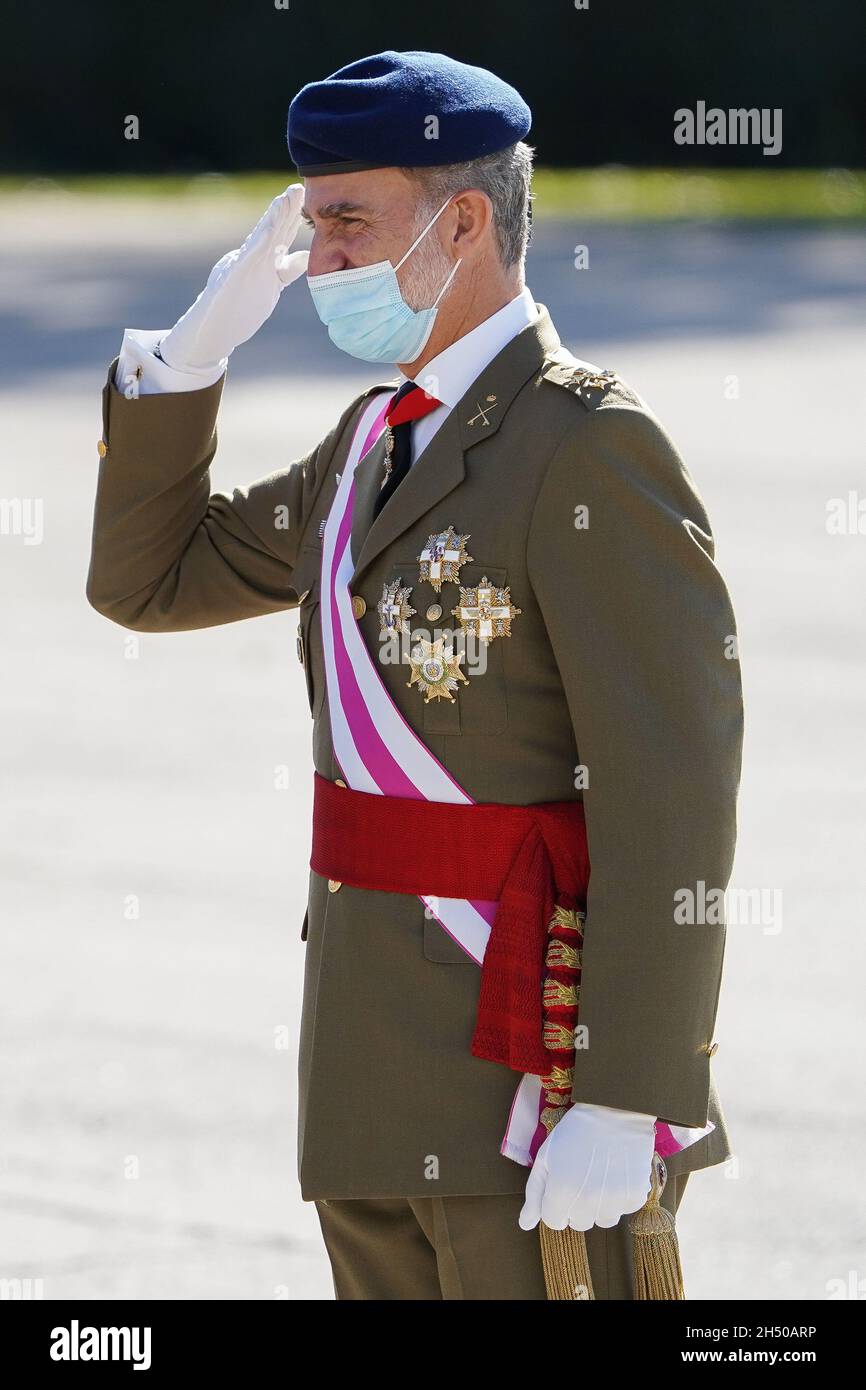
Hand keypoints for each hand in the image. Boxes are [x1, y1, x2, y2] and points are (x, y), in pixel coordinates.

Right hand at [158, 183, 309, 372]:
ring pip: (259, 239)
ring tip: (282, 200)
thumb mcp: (271, 286)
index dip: (292, 215)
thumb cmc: (241, 308)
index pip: (281, 234)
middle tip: (297, 187)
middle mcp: (252, 258)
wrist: (215, 330)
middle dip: (285, 208)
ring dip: (271, 219)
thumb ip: (286, 270)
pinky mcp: (231, 280)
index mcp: (262, 260)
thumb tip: (304, 254)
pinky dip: (256, 245)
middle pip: (272, 230)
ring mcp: (241, 267)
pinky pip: (245, 260)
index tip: (304, 195)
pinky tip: (266, 231)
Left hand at [519, 1103, 655, 1231]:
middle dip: (577, 1205)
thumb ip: (534, 1194)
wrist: (613, 1111)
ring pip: (602, 1220)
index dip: (555, 1204)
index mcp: (562, 1193)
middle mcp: (588, 1203)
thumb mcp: (545, 1156)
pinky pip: (623, 1210)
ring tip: (600, 1175)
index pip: (554, 1222)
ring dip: (599, 1205)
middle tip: (582, 1176)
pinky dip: (620, 1197)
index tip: (562, 1184)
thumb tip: (525, 1224)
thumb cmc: (574, 1132)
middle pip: (579, 1223)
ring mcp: (613, 1201)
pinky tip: (617, 1173)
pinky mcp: (634, 1196)